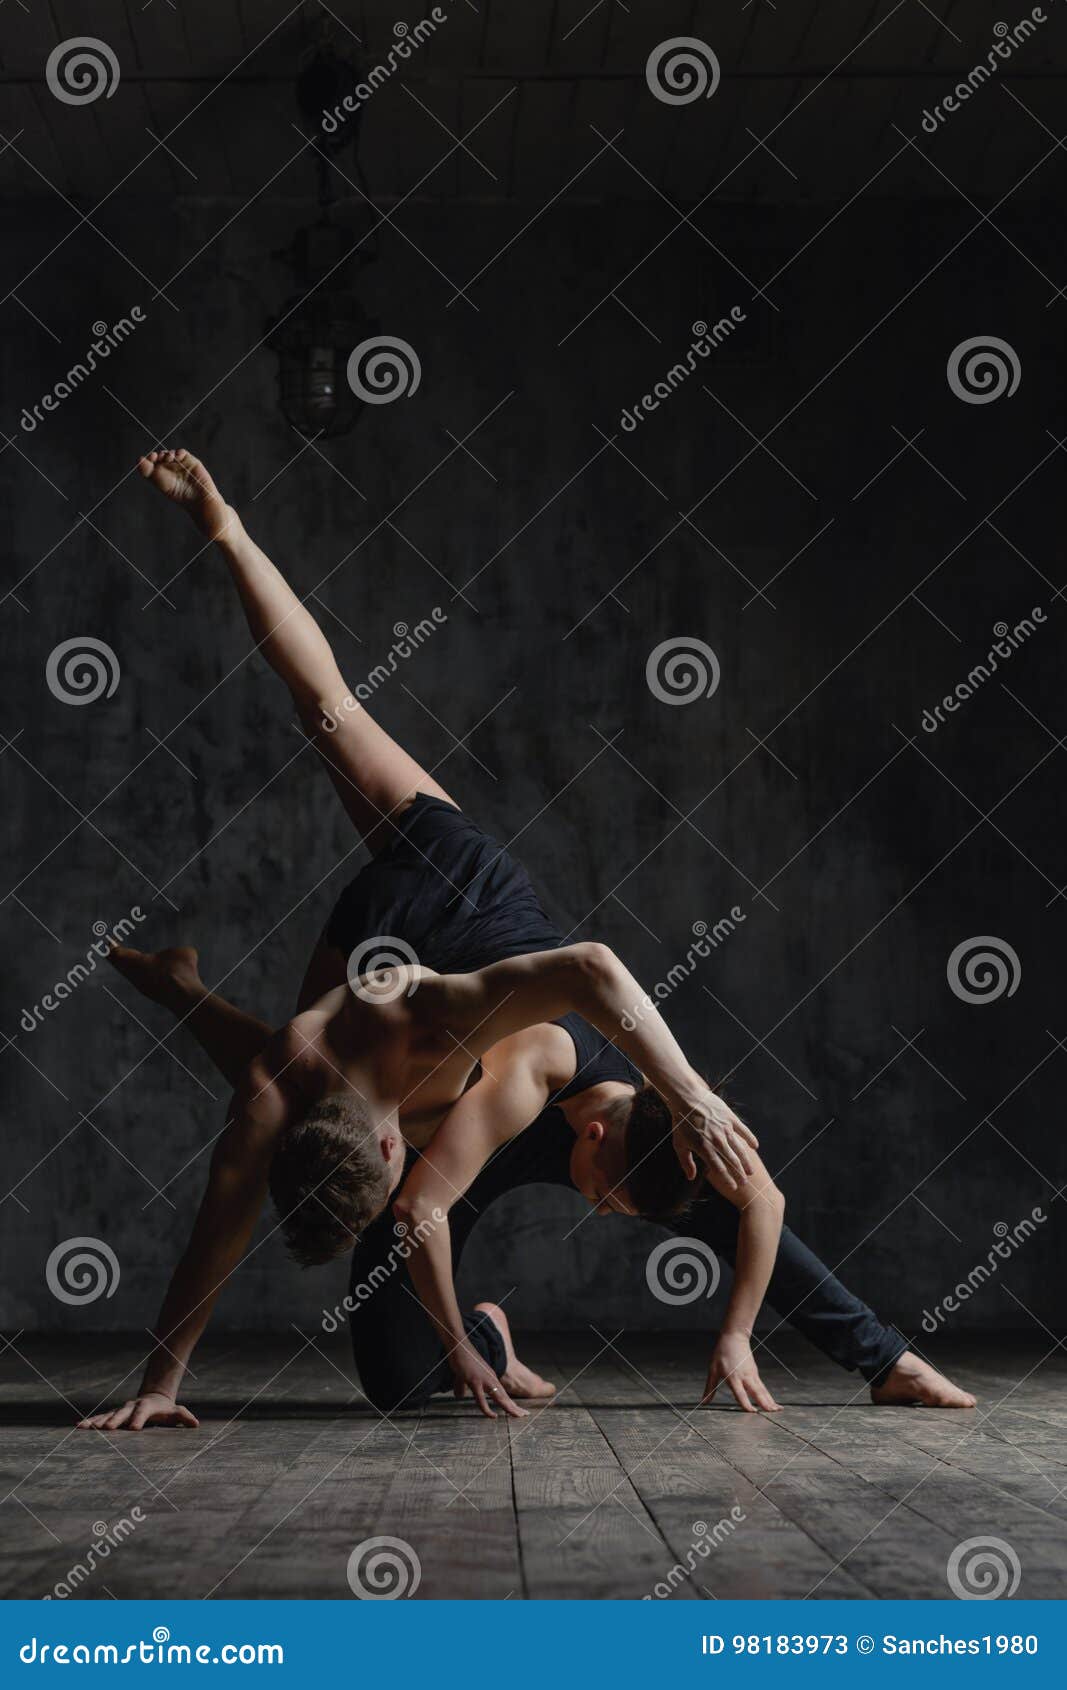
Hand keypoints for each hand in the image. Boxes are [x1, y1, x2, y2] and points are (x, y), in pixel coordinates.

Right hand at [77, 1393, 199, 1430]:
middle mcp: (131, 1407)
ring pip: (107, 1415)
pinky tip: (78, 1427)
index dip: (139, 1419)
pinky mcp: (113, 1415)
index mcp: (147, 1406)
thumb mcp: (175, 1412)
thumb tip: (195, 1424)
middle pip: (122, 1413)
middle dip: (115, 1420)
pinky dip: (90, 1422)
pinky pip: (100, 1418)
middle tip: (107, 1429)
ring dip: (96, 1422)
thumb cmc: (165, 1410)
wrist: (153, 1398)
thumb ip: (184, 1417)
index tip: (133, 1429)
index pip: (143, 1412)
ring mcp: (121, 1410)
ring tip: (84, 1428)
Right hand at [450, 1345, 526, 1419]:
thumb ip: (462, 1386)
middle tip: (525, 1415)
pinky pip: (482, 1399)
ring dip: (509, 1408)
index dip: (510, 1403)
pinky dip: (487, 1410)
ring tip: (518, 1416)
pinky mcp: (475, 1381)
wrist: (459, 1345)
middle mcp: (491, 1379)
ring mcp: (484, 1380)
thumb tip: (459, 1395)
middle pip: (506, 1397)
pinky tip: (493, 1416)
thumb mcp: (464, 1375)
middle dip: (515, 1407)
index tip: (518, 1411)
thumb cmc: (462, 1358)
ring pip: (500, 1398)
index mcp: (490, 1377)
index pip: (503, 1393)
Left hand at [672, 1088, 757, 1187]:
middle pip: (732, 1162)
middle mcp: (717, 1141)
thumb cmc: (680, 1122)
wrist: (686, 1097)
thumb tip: (691, 1177)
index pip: (719, 1169)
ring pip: (739, 1149)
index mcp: (705, 1148)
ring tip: (750, 1171)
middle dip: (739, 1174)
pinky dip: (750, 1138)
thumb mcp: (679, 1144)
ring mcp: (725, 1129)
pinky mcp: (730, 1118)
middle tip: (745, 1183)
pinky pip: (743, 1130)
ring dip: (746, 1161)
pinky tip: (755, 1146)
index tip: (733, 1187)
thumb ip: (686, 1162)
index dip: (728, 1180)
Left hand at [701, 1333, 780, 1412]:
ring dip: (770, 1401)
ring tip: (777, 1410)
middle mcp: (744, 1377)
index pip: (740, 1393)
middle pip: (756, 1392)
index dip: (746, 1403)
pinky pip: (762, 1387)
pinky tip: (772, 1402)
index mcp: (733, 1377)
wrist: (734, 1337)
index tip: (752, 1412)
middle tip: (772, 1413)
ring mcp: (752, 1375)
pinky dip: (768, 1395)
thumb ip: (710, 1388)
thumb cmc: (722, 1352)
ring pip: (762, 1390)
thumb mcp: (713, 1370)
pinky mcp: (755, 1373)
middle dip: (765, 1403)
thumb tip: (704, 1402)